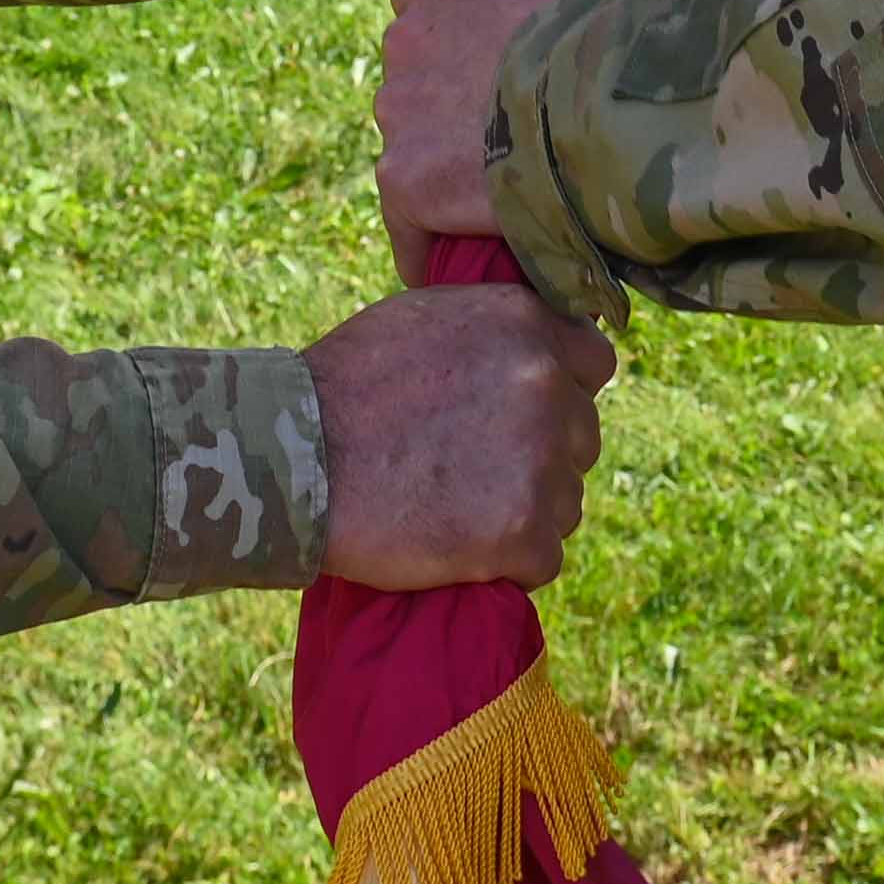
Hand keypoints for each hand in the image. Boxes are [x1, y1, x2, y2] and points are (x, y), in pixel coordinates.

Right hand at [305, 281, 612, 587]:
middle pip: (580, 438)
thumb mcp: (424, 319)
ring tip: (454, 510)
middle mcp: (544, 382)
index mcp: (525, 321)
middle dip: (541, 458)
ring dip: (524, 513)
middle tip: (472, 473)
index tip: (524, 419)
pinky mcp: (522, 531)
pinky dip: (507, 564)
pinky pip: (543, 559)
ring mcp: (539, 459)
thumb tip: (533, 349)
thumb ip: (492, 331)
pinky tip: (455, 548)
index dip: (561, 394)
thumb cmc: (341, 387)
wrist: (290, 460)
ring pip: (566, 502)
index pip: (593, 364)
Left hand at [381, 0, 589, 268]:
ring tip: (503, 200)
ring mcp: (398, 110)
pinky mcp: (404, 177)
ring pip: (412, 148)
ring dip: (446, 170)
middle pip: (415, 81)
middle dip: (451, 107)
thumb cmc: (609, 32)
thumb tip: (566, 2)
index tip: (488, 69)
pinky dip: (429, 243)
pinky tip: (461, 264)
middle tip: (509, 138)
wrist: (604, 96)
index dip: (459, 42)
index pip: (421, 4)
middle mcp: (405, 36)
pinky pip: (407, 224)